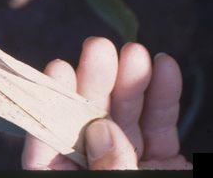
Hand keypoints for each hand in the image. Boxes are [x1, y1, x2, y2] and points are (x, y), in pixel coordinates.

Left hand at [21, 37, 191, 169]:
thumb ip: (111, 171)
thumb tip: (101, 132)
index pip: (47, 154)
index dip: (49, 113)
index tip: (59, 69)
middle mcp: (97, 172)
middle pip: (87, 126)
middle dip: (94, 84)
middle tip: (98, 47)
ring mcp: (131, 164)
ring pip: (125, 119)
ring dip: (131, 82)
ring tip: (135, 51)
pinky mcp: (163, 162)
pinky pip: (160, 125)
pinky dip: (164, 96)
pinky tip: (165, 65)